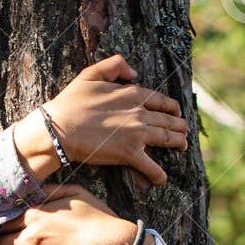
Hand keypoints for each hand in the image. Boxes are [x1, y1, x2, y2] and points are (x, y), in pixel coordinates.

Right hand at [14, 55, 187, 186]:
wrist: (60, 128)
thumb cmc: (71, 102)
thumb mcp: (91, 73)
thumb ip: (115, 65)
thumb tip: (135, 72)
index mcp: (132, 93)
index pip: (161, 100)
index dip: (172, 108)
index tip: (176, 113)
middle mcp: (139, 112)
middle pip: (168, 120)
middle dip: (179, 126)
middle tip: (184, 132)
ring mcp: (137, 134)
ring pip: (167, 139)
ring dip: (178, 143)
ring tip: (183, 147)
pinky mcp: (130, 154)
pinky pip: (152, 167)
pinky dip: (159, 174)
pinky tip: (162, 179)